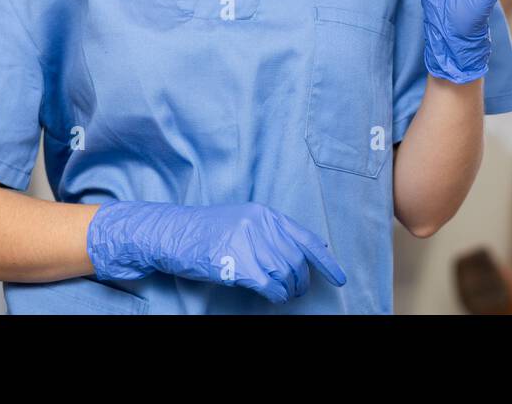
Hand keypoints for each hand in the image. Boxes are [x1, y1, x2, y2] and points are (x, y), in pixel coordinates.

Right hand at [86, 200, 346, 303]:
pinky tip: (272, 298)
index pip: (306, 238)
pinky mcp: (236, 263)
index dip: (327, 260)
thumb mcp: (242, 221)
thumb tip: (303, 253)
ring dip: (289, 289)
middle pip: (297, 259)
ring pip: (285, 273)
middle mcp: (260, 224)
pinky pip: (269, 285)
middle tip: (299, 291)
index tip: (339, 277)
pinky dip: (275, 295)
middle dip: (303, 280)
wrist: (171, 234)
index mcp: (265, 213)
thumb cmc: (204, 231)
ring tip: (284, 294)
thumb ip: (270, 232)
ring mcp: (248, 242)